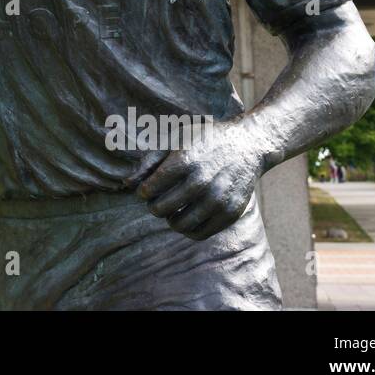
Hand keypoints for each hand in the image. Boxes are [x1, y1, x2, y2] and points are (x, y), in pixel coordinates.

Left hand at [136, 120, 264, 240]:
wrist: (247, 145)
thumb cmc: (204, 141)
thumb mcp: (176, 140)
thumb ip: (149, 161)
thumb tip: (127, 184)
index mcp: (184, 160)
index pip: (149, 189)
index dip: (143, 192)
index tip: (147, 189)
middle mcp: (201, 180)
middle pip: (161, 209)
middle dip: (154, 207)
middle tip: (158, 201)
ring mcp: (218, 198)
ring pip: (180, 225)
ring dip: (170, 220)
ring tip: (172, 210)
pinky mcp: (230, 212)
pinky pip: (201, 234)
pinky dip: (189, 230)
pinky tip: (187, 217)